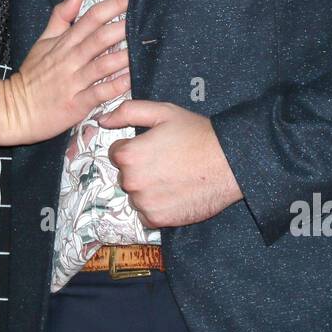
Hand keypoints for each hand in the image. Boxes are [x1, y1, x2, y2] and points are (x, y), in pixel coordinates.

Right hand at [0, 0, 129, 145]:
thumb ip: (61, 16)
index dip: (113, 5)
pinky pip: (99, 93)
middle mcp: (71, 59)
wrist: (13, 109)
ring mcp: (74, 82)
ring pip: (102, 65)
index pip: (92, 18)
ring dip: (123, 56)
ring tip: (143, 46)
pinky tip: (131, 80)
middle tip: (144, 16)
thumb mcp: (43, 41)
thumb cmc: (32, 76)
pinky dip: (115, 86)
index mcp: (64, 42)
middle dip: (122, 26)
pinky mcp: (76, 104)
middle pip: (99, 38)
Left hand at [99, 100, 241, 228]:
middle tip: (167, 161)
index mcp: (128, 155)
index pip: (117, 153)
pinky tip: (175, 193)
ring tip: (174, 177)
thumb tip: (102, 119)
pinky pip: (147, 213)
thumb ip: (127, 112)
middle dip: (140, 168)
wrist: (229, 163)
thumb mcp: (163, 112)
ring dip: (148, 189)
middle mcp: (130, 182)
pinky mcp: (158, 220)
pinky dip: (157, 206)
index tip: (155, 146)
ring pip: (136, 195)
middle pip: (125, 175)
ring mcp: (143, 203)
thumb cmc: (196, 134)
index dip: (135, 147)